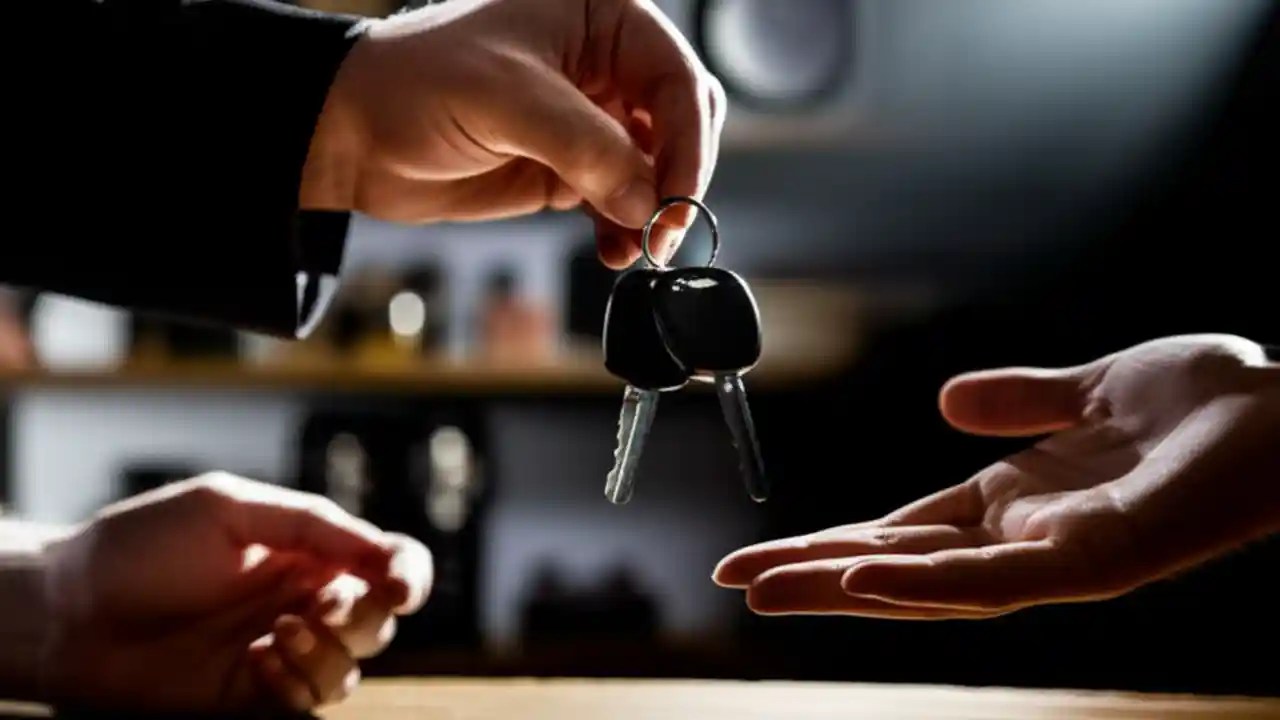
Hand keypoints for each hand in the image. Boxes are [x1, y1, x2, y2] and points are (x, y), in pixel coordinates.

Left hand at [36, 473, 431, 711]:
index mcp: (305, 550)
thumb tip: (382, 549)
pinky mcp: (250, 698)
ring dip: (325, 656)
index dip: (408, 574)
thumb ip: (311, 523)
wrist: (66, 610)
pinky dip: (297, 687)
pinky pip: (306, 704)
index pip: (387, 563)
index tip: (398, 585)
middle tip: (313, 610)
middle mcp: (300, 600)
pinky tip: (256, 665)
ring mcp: (278, 652)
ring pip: (349, 669)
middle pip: (378, 620)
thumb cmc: (141, 545)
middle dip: (360, 617)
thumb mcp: (230, 508)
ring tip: (272, 639)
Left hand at [302, 0, 725, 267]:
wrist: (352, 134)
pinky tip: (614, 249)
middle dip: (677, 179)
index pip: (675, 78)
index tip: (677, 200)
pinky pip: (619, 201)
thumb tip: (648, 202)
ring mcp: (586, 119)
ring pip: (654, 168)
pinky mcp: (567, 167)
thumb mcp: (508, 100)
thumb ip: (587, 148)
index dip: (687, 142)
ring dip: (652, 212)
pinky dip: (624, 228)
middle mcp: (602, 64)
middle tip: (664, 229)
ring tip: (636, 248)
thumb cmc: (415, 83)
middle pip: (678, 124)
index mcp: (600, 17)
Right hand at [714, 335, 1279, 618]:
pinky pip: (994, 582)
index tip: (764, 552)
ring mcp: (1054, 558)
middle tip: (735, 582)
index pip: (900, 529)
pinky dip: (922, 584)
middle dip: (814, 575)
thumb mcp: (1089, 388)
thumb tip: (946, 400)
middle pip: (896, 564)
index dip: (830, 540)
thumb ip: (1017, 399)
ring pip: (928, 586)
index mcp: (1014, 499)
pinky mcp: (1093, 562)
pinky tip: (860, 577)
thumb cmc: (1208, 401)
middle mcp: (1023, 538)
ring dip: (846, 588)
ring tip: (769, 591)